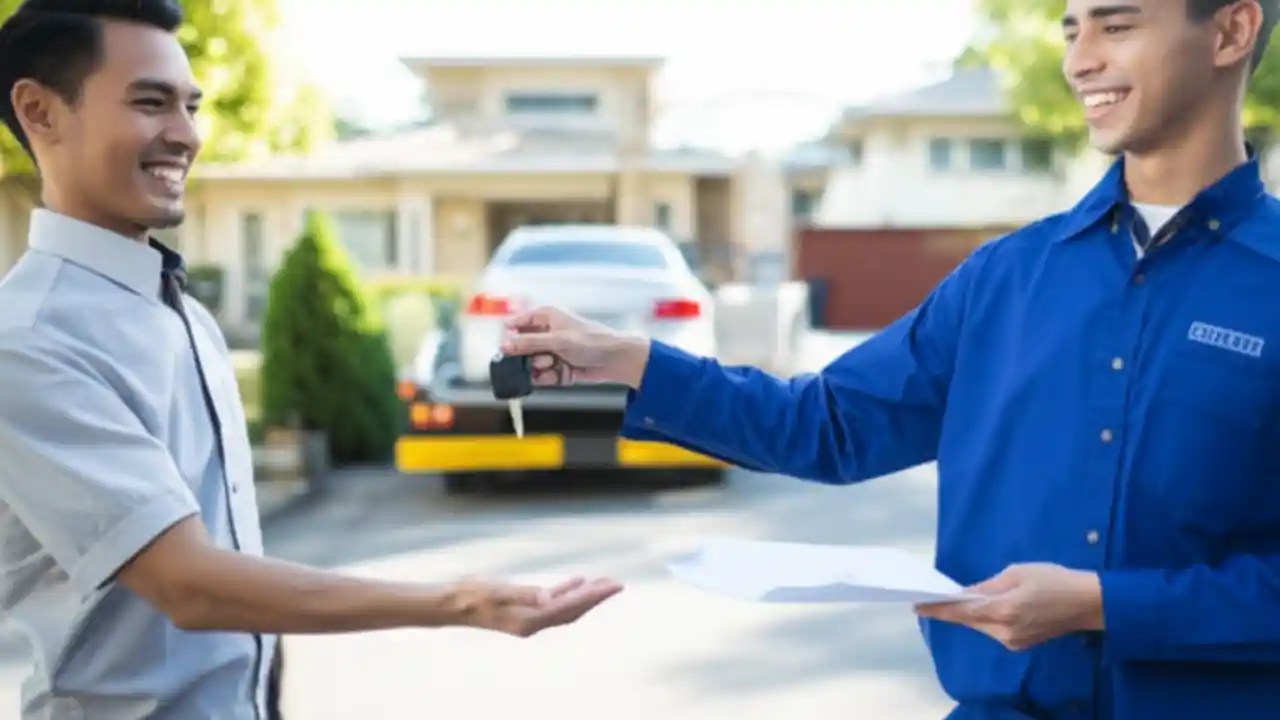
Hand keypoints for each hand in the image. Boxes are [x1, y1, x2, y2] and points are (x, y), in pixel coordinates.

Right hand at [455, 577, 622, 637]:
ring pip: (566, 608)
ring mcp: (529, 618)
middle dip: (596, 598)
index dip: (593, 595)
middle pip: (573, 610)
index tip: (613, 585)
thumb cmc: (471, 596)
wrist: (451, 605)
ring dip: (585, 596)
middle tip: (617, 584)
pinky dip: (567, 592)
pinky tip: (575, 581)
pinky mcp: (523, 610)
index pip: (570, 606)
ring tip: (603, 583)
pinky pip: (552, 603)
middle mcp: (534, 623)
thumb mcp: (498, 591)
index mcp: (531, 620)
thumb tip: (548, 597)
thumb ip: (524, 594)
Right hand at [500, 306, 650, 387]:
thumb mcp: (558, 340)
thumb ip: (529, 343)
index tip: (505, 349)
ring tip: (554, 365)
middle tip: (538, 359)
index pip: (515, 323)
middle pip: (520, 347)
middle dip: (526, 357)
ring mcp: (552, 352)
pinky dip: (549, 377)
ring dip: (540, 368)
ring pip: (531, 364)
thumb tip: (504, 345)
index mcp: (544, 317)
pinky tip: (559, 374)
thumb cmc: (592, 341)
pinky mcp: (558, 368)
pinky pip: (543, 376)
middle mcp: (546, 333)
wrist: (616, 360)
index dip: (508, 336)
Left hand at [913, 563, 1102, 651]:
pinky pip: (994, 630)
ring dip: (969, 614)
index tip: (917, 605)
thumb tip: (965, 593)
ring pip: (981, 626)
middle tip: (931, 598)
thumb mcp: (1017, 573)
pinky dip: (985, 619)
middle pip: (969, 621)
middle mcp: (1006, 631)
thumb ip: (987, 585)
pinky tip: (980, 607)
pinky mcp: (1021, 644)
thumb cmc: (1054, 580)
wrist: (1088, 603)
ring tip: (953, 600)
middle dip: (951, 610)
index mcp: (1004, 610)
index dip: (938, 609)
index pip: (962, 612)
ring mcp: (1014, 641)